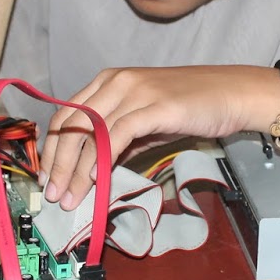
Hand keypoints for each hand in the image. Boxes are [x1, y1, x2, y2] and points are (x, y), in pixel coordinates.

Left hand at [41, 66, 272, 208]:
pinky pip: (117, 134)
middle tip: (53, 195)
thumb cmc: (190, 108)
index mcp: (108, 81)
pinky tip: (96, 180)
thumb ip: (117, 138)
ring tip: (71, 198)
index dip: (52, 149)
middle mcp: (115, 81)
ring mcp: (134, 91)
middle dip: (57, 164)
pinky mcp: (153, 106)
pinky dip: (101, 159)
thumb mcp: (144, 121)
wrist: (231, 94)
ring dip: (76, 171)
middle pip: (72, 124)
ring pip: (91, 133)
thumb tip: (91, 170)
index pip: (66, 115)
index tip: (48, 178)